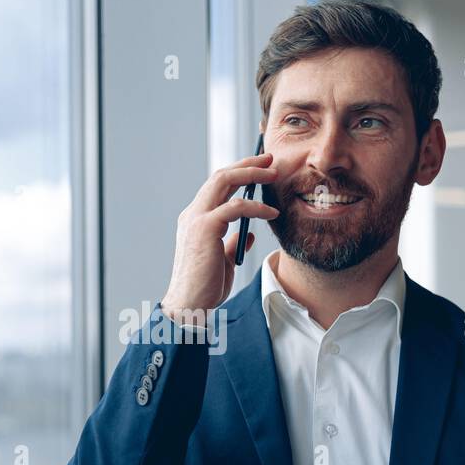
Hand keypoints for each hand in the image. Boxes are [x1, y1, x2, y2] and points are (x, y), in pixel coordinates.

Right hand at [160, 151, 279, 323]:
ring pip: (225, 181)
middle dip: (247, 164)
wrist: (190, 305)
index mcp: (195, 219)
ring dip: (252, 175)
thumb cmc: (205, 286)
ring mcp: (197, 219)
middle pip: (220, 175)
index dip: (239, 173)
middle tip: (270, 159)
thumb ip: (232, 243)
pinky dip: (256, 207)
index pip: (217, 186)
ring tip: (274, 175)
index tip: (261, 167)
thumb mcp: (222, 260)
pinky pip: (235, 208)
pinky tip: (272, 213)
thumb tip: (248, 233)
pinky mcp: (205, 228)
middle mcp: (193, 214)